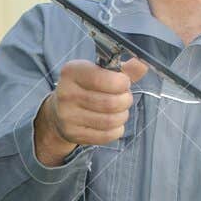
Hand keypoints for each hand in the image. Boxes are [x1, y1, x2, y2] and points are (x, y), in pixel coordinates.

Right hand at [34, 55, 148, 164]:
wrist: (58, 112)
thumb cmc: (85, 88)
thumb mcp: (98, 72)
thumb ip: (122, 69)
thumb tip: (142, 64)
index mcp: (72, 72)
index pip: (102, 79)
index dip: (121, 83)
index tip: (124, 83)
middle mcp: (66, 93)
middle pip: (110, 102)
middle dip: (125, 100)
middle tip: (125, 98)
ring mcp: (68, 116)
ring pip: (109, 120)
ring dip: (122, 116)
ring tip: (121, 111)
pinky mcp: (73, 134)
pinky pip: (106, 135)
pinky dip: (117, 130)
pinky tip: (114, 124)